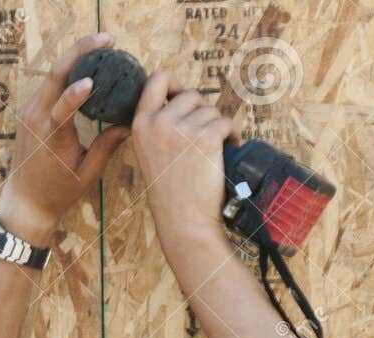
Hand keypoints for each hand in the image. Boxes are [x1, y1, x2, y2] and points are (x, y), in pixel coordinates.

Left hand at [0, 34, 130, 247]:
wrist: (25, 200)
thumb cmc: (58, 192)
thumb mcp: (87, 173)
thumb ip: (107, 146)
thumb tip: (130, 125)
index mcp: (52, 137)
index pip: (61, 108)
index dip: (75, 92)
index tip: (92, 81)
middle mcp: (36, 118)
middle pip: (56, 73)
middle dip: (81, 51)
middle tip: (107, 40)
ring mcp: (29, 111)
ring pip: (52, 73)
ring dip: (75, 57)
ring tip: (101, 47)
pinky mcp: (28, 109)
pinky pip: (48, 84)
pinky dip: (66, 72)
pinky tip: (85, 67)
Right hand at [132, 73, 235, 276]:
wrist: (183, 221)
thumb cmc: (170, 194)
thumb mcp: (150, 154)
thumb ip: (158, 127)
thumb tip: (182, 102)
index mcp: (141, 124)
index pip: (157, 79)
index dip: (174, 84)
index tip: (182, 98)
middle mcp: (160, 122)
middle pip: (190, 95)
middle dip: (201, 112)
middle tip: (203, 136)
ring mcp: (183, 129)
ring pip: (210, 109)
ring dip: (217, 126)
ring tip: (215, 149)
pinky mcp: (206, 137)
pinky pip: (226, 122)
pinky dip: (232, 135)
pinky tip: (228, 149)